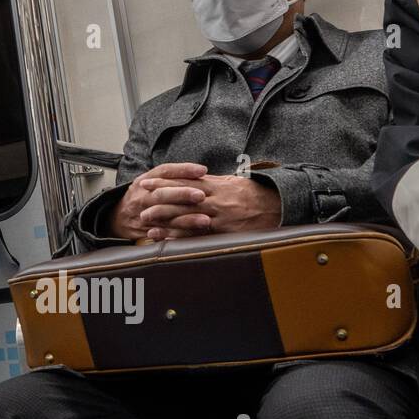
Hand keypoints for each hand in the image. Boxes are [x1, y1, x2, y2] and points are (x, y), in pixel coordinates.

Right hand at [108, 163, 208, 239]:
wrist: (116, 218)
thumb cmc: (139, 197)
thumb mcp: (148, 181)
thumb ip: (169, 177)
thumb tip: (201, 172)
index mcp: (144, 181)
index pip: (164, 171)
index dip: (183, 170)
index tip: (202, 170)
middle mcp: (143, 197)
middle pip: (163, 193)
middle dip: (183, 194)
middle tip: (202, 195)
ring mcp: (144, 215)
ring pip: (165, 216)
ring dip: (186, 219)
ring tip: (205, 219)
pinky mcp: (147, 232)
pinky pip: (165, 234)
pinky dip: (179, 235)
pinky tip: (193, 235)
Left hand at [138, 173, 281, 239]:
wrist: (277, 206)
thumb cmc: (254, 194)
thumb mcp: (232, 182)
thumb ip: (211, 182)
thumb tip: (193, 178)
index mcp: (214, 185)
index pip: (182, 182)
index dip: (163, 182)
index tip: (146, 183)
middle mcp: (213, 199)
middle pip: (179, 199)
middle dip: (158, 201)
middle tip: (140, 203)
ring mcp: (218, 216)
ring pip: (185, 217)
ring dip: (164, 220)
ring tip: (147, 223)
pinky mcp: (223, 231)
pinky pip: (199, 234)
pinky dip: (181, 237)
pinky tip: (167, 239)